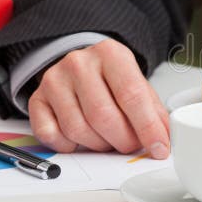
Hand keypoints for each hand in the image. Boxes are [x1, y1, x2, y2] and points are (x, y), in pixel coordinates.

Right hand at [28, 39, 170, 158]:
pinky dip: (69, 145)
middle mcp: (79, 63)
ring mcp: (54, 80)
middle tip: (131, 145)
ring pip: (78, 129)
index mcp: (111, 54)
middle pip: (103, 116)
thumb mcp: (138, 85)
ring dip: (99, 145)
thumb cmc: (113, 79)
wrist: (83, 65)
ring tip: (109, 139)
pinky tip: (81, 139)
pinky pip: (51, 135)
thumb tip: (164, 140)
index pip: (132, 95)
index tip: (159, 148)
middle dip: (123, 140)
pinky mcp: (37, 98)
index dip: (148, 128)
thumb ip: (153, 112)